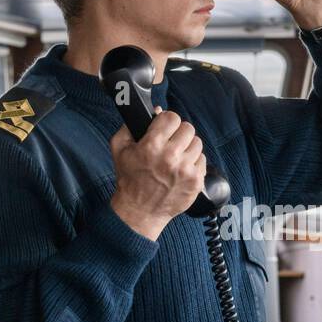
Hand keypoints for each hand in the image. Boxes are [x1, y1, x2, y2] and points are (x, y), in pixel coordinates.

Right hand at [108, 110, 204, 239]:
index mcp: (152, 146)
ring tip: (177, 156)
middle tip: (171, 142)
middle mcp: (171, 157)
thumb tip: (155, 111)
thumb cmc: (129, 180)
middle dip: (178, 133)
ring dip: (187, 147)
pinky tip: (181, 168)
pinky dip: (193, 162)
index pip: (172, 117)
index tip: (164, 127)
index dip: (167, 121)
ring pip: (197, 143)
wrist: (140, 211)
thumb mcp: (119, 149)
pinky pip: (202, 160)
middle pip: (188, 128)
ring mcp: (186, 170)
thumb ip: (131, 126)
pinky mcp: (196, 181)